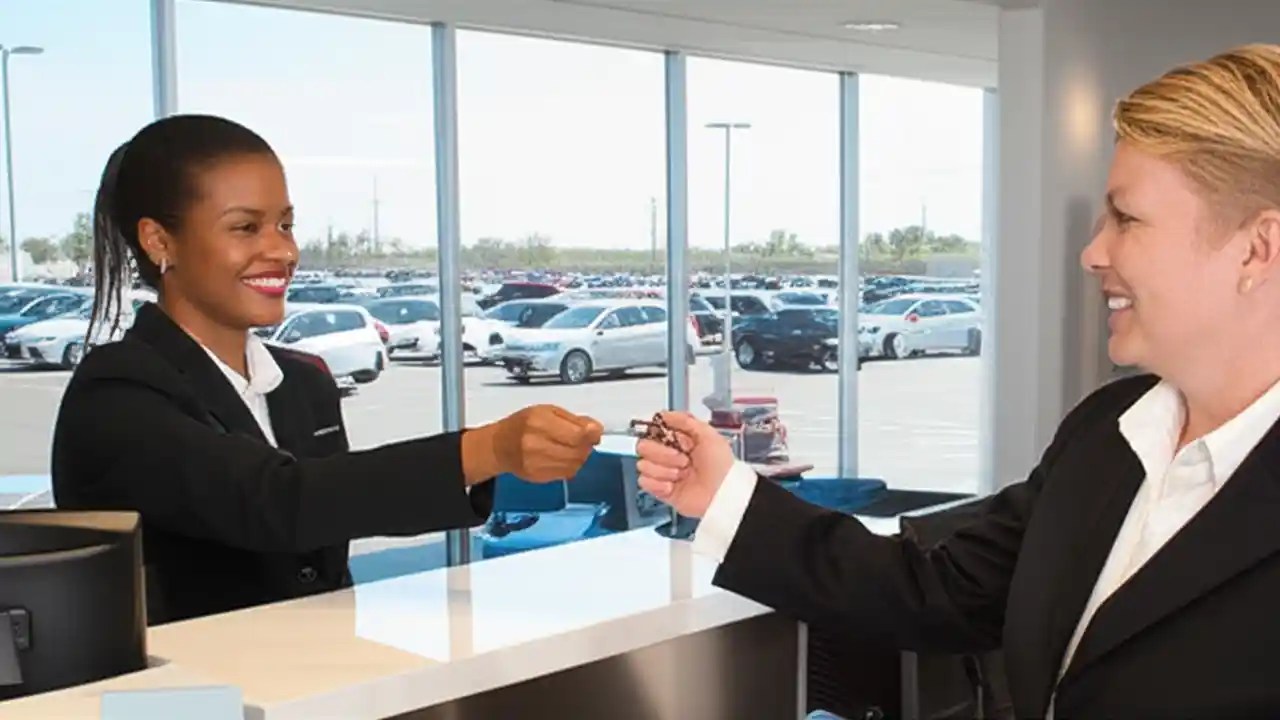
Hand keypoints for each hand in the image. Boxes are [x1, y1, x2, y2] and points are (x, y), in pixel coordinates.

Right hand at [489, 404, 603, 482]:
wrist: (500, 445)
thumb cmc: (523, 424)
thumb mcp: (548, 411)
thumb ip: (573, 419)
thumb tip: (595, 429)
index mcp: (539, 423)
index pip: (577, 434)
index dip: (591, 434)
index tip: (595, 431)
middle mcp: (536, 445)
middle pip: (578, 451)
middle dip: (587, 444)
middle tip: (584, 437)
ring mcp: (537, 464)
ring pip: (575, 464)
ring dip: (580, 455)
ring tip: (573, 446)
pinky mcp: (539, 477)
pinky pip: (567, 473)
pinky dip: (572, 465)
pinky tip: (564, 456)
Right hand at [635, 411, 734, 517]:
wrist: (722, 493)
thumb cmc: (721, 466)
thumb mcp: (708, 435)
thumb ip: (686, 420)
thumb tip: (664, 414)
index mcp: (679, 440)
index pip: (653, 431)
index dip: (661, 434)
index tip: (676, 439)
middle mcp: (669, 455)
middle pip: (643, 447)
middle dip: (663, 454)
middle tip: (683, 460)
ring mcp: (664, 472)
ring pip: (643, 465)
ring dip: (664, 470)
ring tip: (682, 475)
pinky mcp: (661, 490)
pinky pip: (645, 482)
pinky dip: (658, 484)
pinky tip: (672, 486)